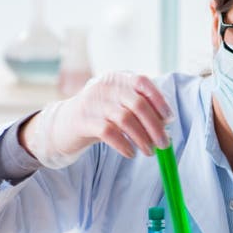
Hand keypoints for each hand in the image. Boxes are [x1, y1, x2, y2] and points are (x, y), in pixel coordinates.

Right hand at [19, 72, 172, 168]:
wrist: (63, 124)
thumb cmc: (99, 116)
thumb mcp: (119, 105)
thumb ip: (140, 109)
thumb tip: (166, 122)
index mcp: (117, 79)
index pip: (143, 82)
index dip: (159, 100)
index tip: (169, 119)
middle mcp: (105, 86)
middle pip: (138, 104)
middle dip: (155, 126)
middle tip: (163, 144)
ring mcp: (93, 102)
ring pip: (125, 119)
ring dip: (142, 139)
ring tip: (149, 152)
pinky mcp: (83, 120)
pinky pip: (109, 133)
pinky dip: (124, 145)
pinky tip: (130, 153)